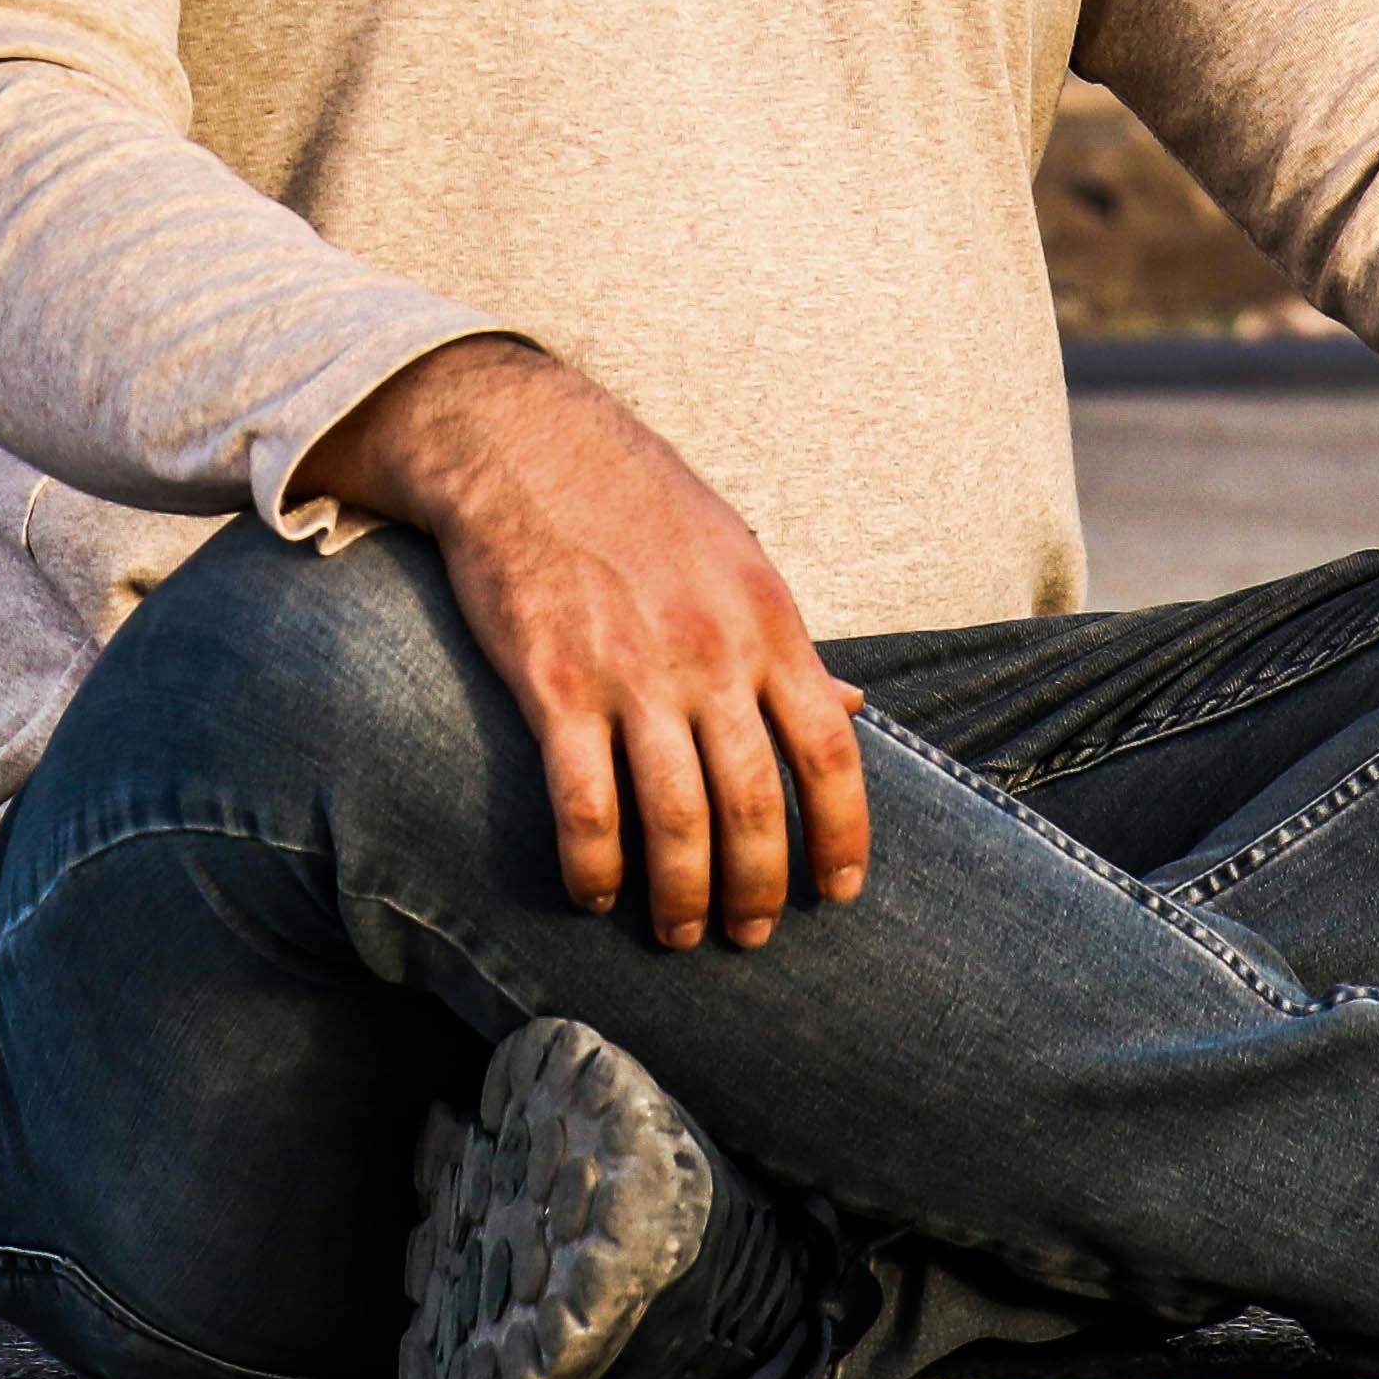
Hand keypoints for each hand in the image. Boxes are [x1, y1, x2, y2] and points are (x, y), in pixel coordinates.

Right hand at [298, 334, 870, 950]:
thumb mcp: (739, 559)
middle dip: (758, 891)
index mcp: (768, 625)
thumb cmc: (637, 502)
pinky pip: (584, 802)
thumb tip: (855, 708)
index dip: (843, 839)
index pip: (832, 755)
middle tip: (747, 937)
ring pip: (676, 819)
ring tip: (677, 934)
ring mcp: (632, 670)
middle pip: (756, 806)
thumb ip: (793, 644)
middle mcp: (711, 654)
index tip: (839, 895)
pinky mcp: (553, 681)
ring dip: (682, 896)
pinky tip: (594, 894)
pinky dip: (595, 865)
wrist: (523, 440)